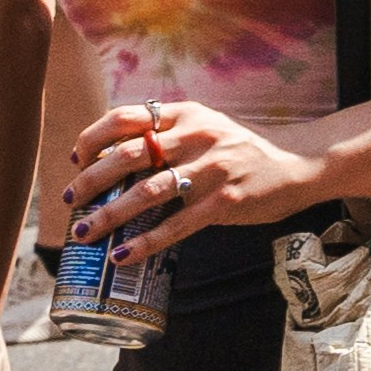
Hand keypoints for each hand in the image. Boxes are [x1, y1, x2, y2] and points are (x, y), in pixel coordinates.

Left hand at [60, 100, 329, 260]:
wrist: (299, 163)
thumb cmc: (242, 150)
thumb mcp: (207, 128)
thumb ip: (167, 135)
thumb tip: (109, 160)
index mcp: (187, 115)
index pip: (126, 117)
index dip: (92, 138)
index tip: (76, 160)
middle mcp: (197, 137)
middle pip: (128, 155)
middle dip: (90, 181)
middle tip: (70, 200)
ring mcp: (212, 169)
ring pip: (146, 192)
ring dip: (108, 215)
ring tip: (84, 232)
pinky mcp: (225, 200)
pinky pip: (176, 226)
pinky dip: (144, 242)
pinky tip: (122, 255)